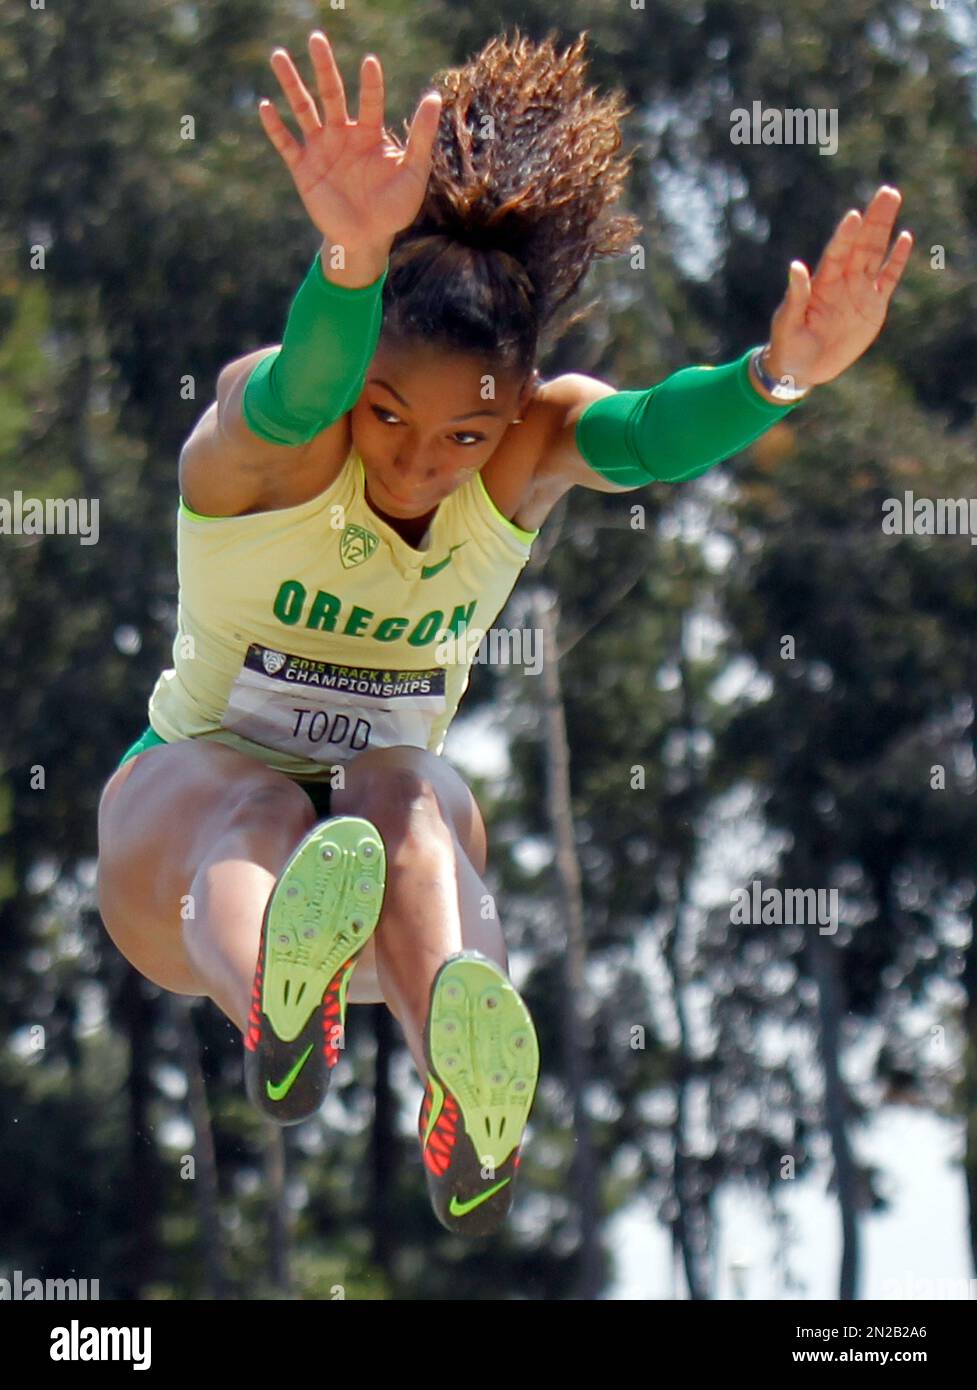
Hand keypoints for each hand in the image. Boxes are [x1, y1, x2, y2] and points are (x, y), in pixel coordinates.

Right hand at [258, 31, 441, 254]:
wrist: (367, 240)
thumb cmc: (394, 208)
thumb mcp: (413, 172)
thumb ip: (421, 137)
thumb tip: (434, 97)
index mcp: (370, 134)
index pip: (370, 100)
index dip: (370, 83)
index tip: (371, 63)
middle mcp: (343, 135)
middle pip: (331, 94)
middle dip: (324, 67)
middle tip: (317, 38)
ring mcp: (321, 150)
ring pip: (304, 110)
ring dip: (291, 84)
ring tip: (279, 57)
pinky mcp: (304, 169)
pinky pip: (286, 144)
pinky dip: (275, 127)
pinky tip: (265, 105)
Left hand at [764, 186, 912, 389]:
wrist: (801, 368)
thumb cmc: (787, 344)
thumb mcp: (787, 322)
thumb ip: (795, 296)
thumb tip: (795, 266)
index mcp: (821, 283)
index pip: (836, 253)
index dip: (845, 236)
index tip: (854, 216)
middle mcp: (843, 280)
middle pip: (861, 245)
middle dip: (874, 219)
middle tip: (887, 192)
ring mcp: (860, 291)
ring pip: (876, 254)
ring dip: (886, 229)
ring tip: (893, 200)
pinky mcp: (874, 306)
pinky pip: (889, 279)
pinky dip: (897, 261)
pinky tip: (904, 238)